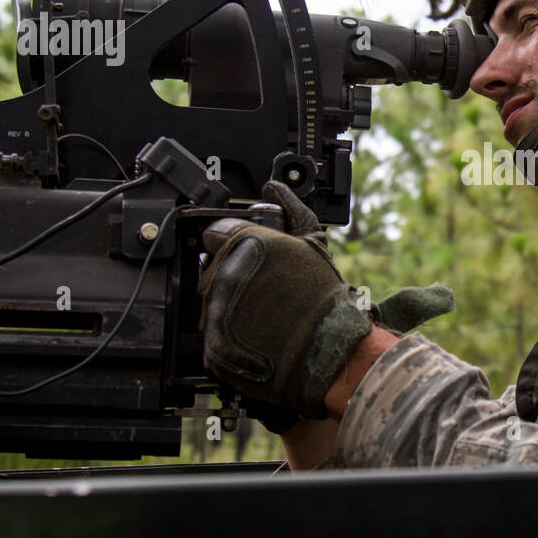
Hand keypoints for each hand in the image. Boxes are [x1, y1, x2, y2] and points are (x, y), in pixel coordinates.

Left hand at [198, 181, 371, 420]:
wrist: (328, 349)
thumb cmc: (323, 298)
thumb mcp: (312, 243)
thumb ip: (291, 209)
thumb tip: (274, 188)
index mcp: (245, 244)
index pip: (215, 233)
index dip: (231, 242)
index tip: (245, 254)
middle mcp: (225, 274)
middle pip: (211, 268)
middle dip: (231, 274)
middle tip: (260, 288)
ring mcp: (216, 311)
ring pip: (209, 301)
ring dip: (228, 304)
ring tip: (261, 312)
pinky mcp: (212, 345)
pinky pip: (212, 333)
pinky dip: (228, 334)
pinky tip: (254, 332)